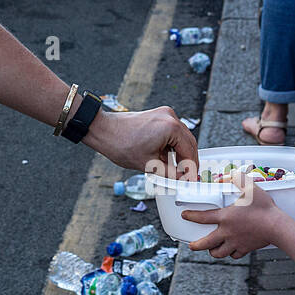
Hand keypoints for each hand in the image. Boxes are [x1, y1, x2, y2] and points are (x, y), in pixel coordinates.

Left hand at [82, 106, 198, 175]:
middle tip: (188, 177)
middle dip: (188, 161)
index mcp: (171, 127)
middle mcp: (170, 117)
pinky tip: (167, 158)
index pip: (189, 151)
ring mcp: (164, 114)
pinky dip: (172, 145)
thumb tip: (183, 179)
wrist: (103, 130)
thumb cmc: (121, 144)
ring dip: (180, 153)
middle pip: (188, 142)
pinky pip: (171, 132)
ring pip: (181, 137)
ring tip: (177, 170)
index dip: (191, 168)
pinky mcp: (157, 116)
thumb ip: (171, 174)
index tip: (192, 180)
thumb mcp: (149, 165)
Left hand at [184, 170, 283, 257]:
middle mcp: (227, 232)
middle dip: (196, 245)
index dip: (191, 216)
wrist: (278, 227)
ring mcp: (236, 243)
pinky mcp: (245, 249)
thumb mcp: (250, 187)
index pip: (202, 217)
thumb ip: (236, 178)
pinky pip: (234, 255)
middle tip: (191, 245)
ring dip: (213, 251)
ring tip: (210, 249)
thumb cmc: (264, 208)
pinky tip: (230, 250)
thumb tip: (226, 176)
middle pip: (206, 243)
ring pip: (219, 253)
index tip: (185, 215)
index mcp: (225, 217)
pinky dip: (230, 253)